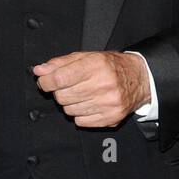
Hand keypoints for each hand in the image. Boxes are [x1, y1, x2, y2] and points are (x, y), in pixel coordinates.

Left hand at [33, 51, 149, 126]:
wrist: (139, 78)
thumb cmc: (109, 66)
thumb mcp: (85, 57)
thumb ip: (59, 63)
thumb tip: (39, 71)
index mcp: (96, 65)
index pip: (60, 78)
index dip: (46, 82)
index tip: (45, 82)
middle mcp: (104, 84)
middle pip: (62, 96)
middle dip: (60, 92)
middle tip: (70, 87)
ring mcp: (109, 103)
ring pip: (69, 110)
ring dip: (70, 103)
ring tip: (82, 94)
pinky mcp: (111, 118)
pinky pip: (80, 122)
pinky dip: (80, 114)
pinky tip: (89, 104)